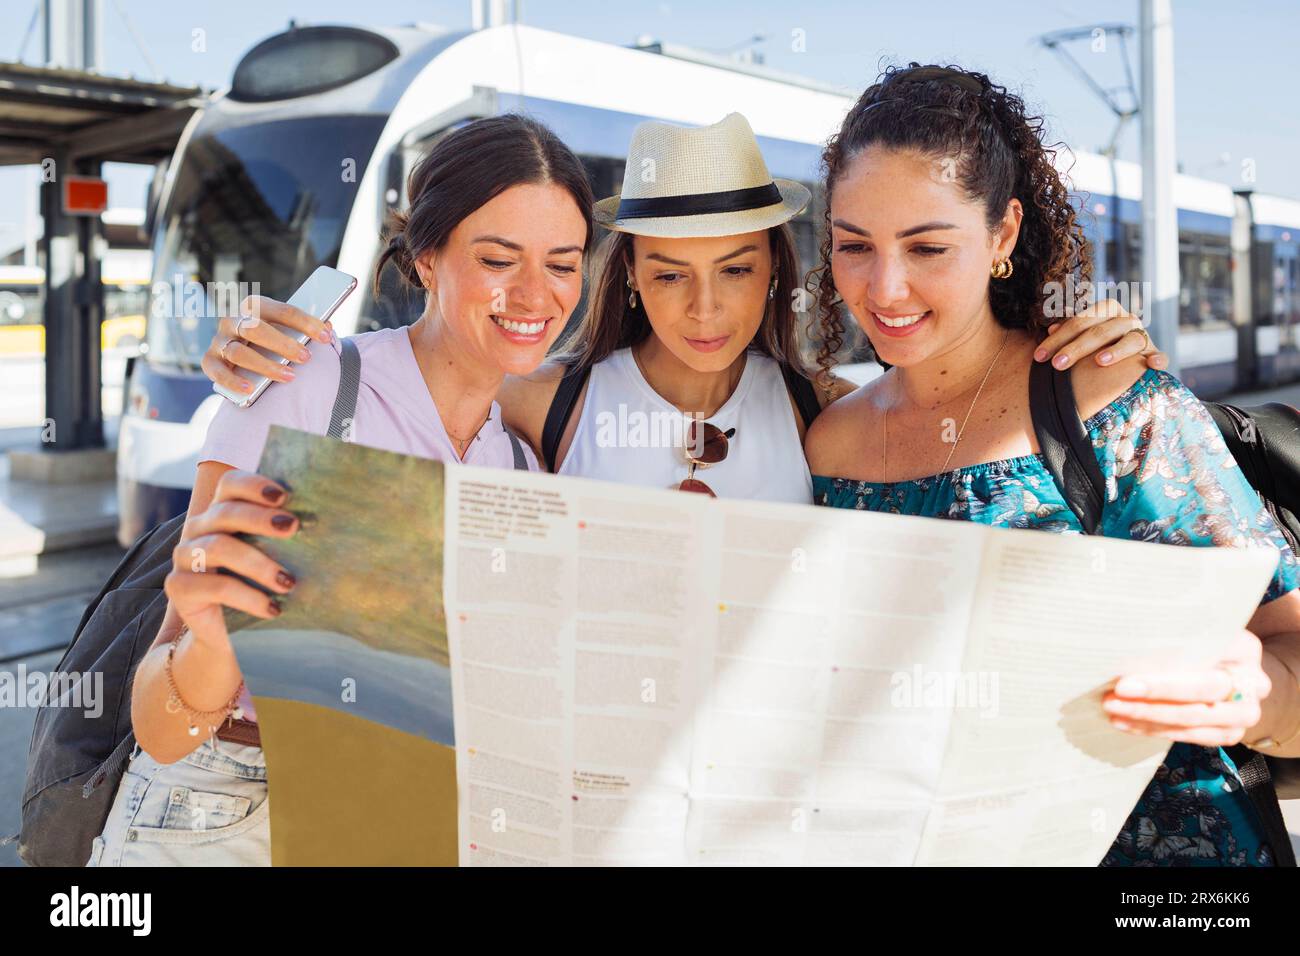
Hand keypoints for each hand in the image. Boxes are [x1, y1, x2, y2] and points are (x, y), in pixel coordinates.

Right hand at [164, 471, 300, 650]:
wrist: (230, 633)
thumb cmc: (259, 587)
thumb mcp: (273, 557)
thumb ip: (284, 536)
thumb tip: (324, 522)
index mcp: (221, 513)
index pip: (230, 485)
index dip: (255, 484)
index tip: (285, 496)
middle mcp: (198, 529)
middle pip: (225, 512)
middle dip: (261, 518)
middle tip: (293, 528)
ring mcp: (184, 557)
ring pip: (219, 547)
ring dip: (259, 564)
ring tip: (289, 582)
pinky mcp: (178, 587)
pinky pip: (215, 586)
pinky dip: (249, 597)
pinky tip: (273, 609)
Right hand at [202, 295, 332, 396]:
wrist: (245, 354)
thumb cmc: (273, 339)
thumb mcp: (287, 330)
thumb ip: (305, 329)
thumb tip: (328, 328)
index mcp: (255, 305)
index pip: (283, 310)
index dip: (306, 323)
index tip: (326, 336)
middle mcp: (233, 320)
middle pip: (256, 328)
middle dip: (283, 344)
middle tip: (305, 357)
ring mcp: (219, 340)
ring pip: (239, 352)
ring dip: (266, 366)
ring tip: (290, 377)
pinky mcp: (209, 360)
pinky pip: (217, 371)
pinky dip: (232, 380)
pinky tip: (249, 389)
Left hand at [1032, 299, 1168, 370]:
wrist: (1129, 354)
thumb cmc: (1098, 342)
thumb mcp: (1083, 334)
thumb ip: (1069, 331)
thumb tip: (1051, 329)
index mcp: (1106, 310)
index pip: (1080, 321)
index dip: (1058, 338)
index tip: (1039, 356)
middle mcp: (1126, 319)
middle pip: (1101, 331)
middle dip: (1076, 348)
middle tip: (1057, 364)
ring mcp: (1142, 336)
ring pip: (1131, 340)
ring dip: (1117, 350)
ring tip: (1099, 361)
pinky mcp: (1155, 353)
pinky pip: (1160, 356)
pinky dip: (1158, 359)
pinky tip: (1152, 366)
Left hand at [1102, 629, 1271, 746]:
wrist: (1227, 672)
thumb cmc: (1200, 646)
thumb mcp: (1193, 633)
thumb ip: (1173, 638)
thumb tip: (1123, 645)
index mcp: (1245, 649)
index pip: (1207, 658)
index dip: (1167, 673)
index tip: (1124, 680)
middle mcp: (1254, 683)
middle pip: (1203, 691)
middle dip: (1154, 695)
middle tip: (1116, 694)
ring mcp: (1245, 712)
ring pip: (1194, 718)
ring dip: (1149, 716)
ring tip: (1113, 710)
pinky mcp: (1230, 733)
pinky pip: (1190, 736)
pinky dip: (1154, 729)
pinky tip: (1128, 723)